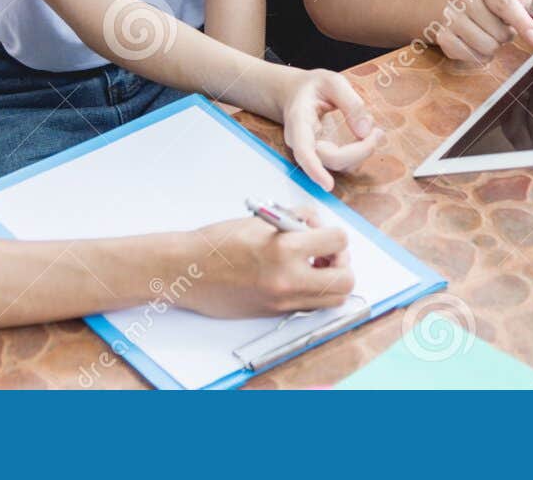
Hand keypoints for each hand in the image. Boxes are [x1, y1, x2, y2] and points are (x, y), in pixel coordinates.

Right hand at [184, 208, 354, 317]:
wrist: (187, 271)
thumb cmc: (218, 242)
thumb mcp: (261, 219)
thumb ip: (296, 219)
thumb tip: (319, 224)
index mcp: (285, 249)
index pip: (339, 242)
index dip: (333, 234)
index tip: (320, 232)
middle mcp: (288, 280)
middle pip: (345, 281)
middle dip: (341, 264)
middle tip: (324, 254)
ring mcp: (282, 302)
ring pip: (333, 300)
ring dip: (330, 282)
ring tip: (311, 266)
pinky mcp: (274, 314)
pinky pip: (310, 307)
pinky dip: (312, 292)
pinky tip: (295, 277)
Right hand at [274, 68, 382, 190]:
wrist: (295, 92)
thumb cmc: (312, 86)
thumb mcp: (332, 81)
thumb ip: (351, 102)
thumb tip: (365, 131)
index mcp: (298, 120)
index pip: (303, 150)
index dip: (314, 169)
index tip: (328, 185)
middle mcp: (301, 141)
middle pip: (330, 159)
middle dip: (359, 152)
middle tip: (377, 133)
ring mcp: (311, 151)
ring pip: (338, 163)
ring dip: (361, 153)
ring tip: (375, 132)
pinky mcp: (322, 154)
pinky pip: (342, 161)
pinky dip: (358, 152)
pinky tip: (367, 136)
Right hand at [429, 0, 532, 63]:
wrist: (458, 3)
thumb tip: (519, 4)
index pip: (503, 3)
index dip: (522, 23)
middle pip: (497, 30)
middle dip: (507, 34)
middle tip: (502, 26)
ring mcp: (448, 15)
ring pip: (486, 46)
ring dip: (495, 45)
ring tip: (490, 33)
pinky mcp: (442, 36)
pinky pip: (471, 56)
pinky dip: (481, 55)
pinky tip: (479, 44)